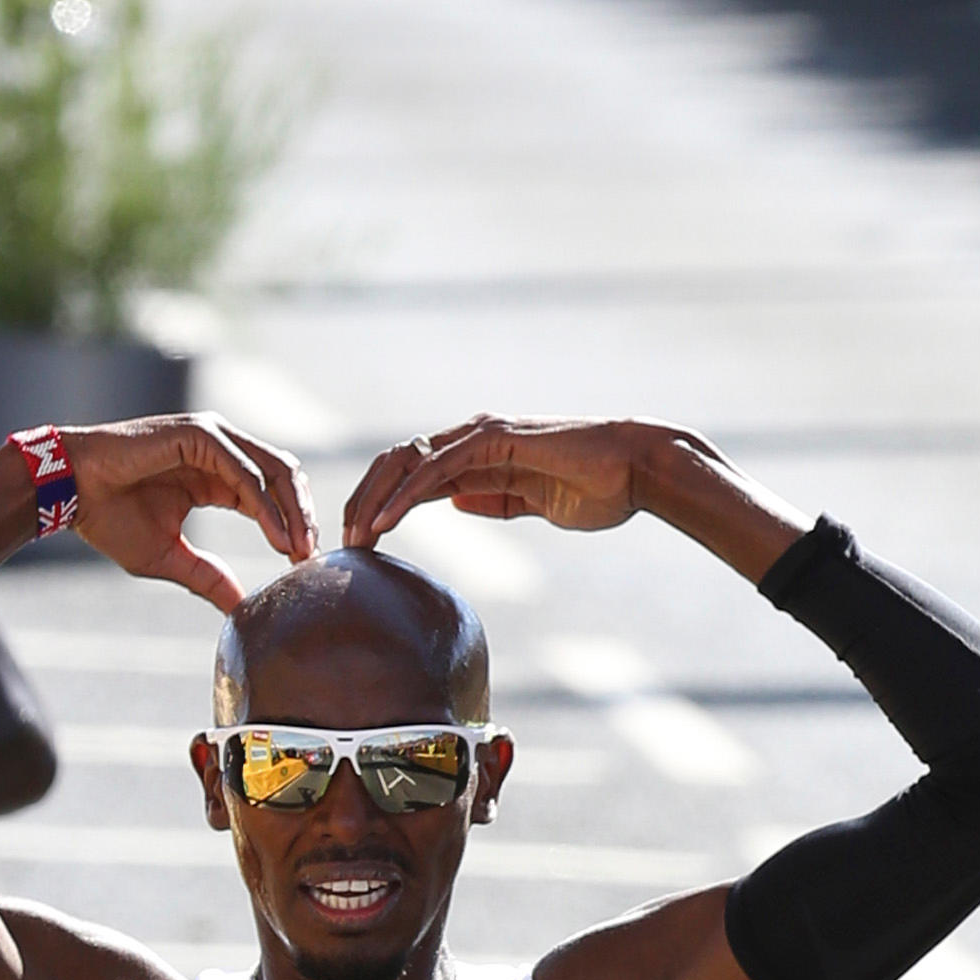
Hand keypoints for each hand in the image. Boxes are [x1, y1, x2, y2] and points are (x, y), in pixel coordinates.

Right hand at [0, 413, 310, 614]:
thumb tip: (240, 607)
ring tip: (299, 551)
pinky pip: (244, 472)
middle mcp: (220, 449)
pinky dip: (265, 506)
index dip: (292, 526)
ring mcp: (211, 437)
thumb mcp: (168, 556)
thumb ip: (207, 576)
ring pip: (273, 471)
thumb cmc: (109, 518)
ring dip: (293, 513)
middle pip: (283, 477)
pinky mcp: (198, 434)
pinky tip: (277, 538)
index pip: (272, 492)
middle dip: (303, 518)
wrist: (70, 491)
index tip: (304, 565)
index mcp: (216, 472)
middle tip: (311, 558)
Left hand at [344, 413, 671, 547]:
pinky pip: (437, 468)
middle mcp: (473, 438)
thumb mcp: (533, 504)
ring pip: (407, 462)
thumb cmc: (596, 487)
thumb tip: (456, 504)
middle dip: (364, 502)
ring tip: (353, 537)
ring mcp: (482, 434)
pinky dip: (405, 495)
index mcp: (479, 454)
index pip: (412, 476)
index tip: (361, 544)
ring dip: (374, 500)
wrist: (636, 470)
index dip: (380, 506)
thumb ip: (494, 500)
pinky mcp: (496, 440)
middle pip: (397, 464)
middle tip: (343, 545)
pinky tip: (384, 523)